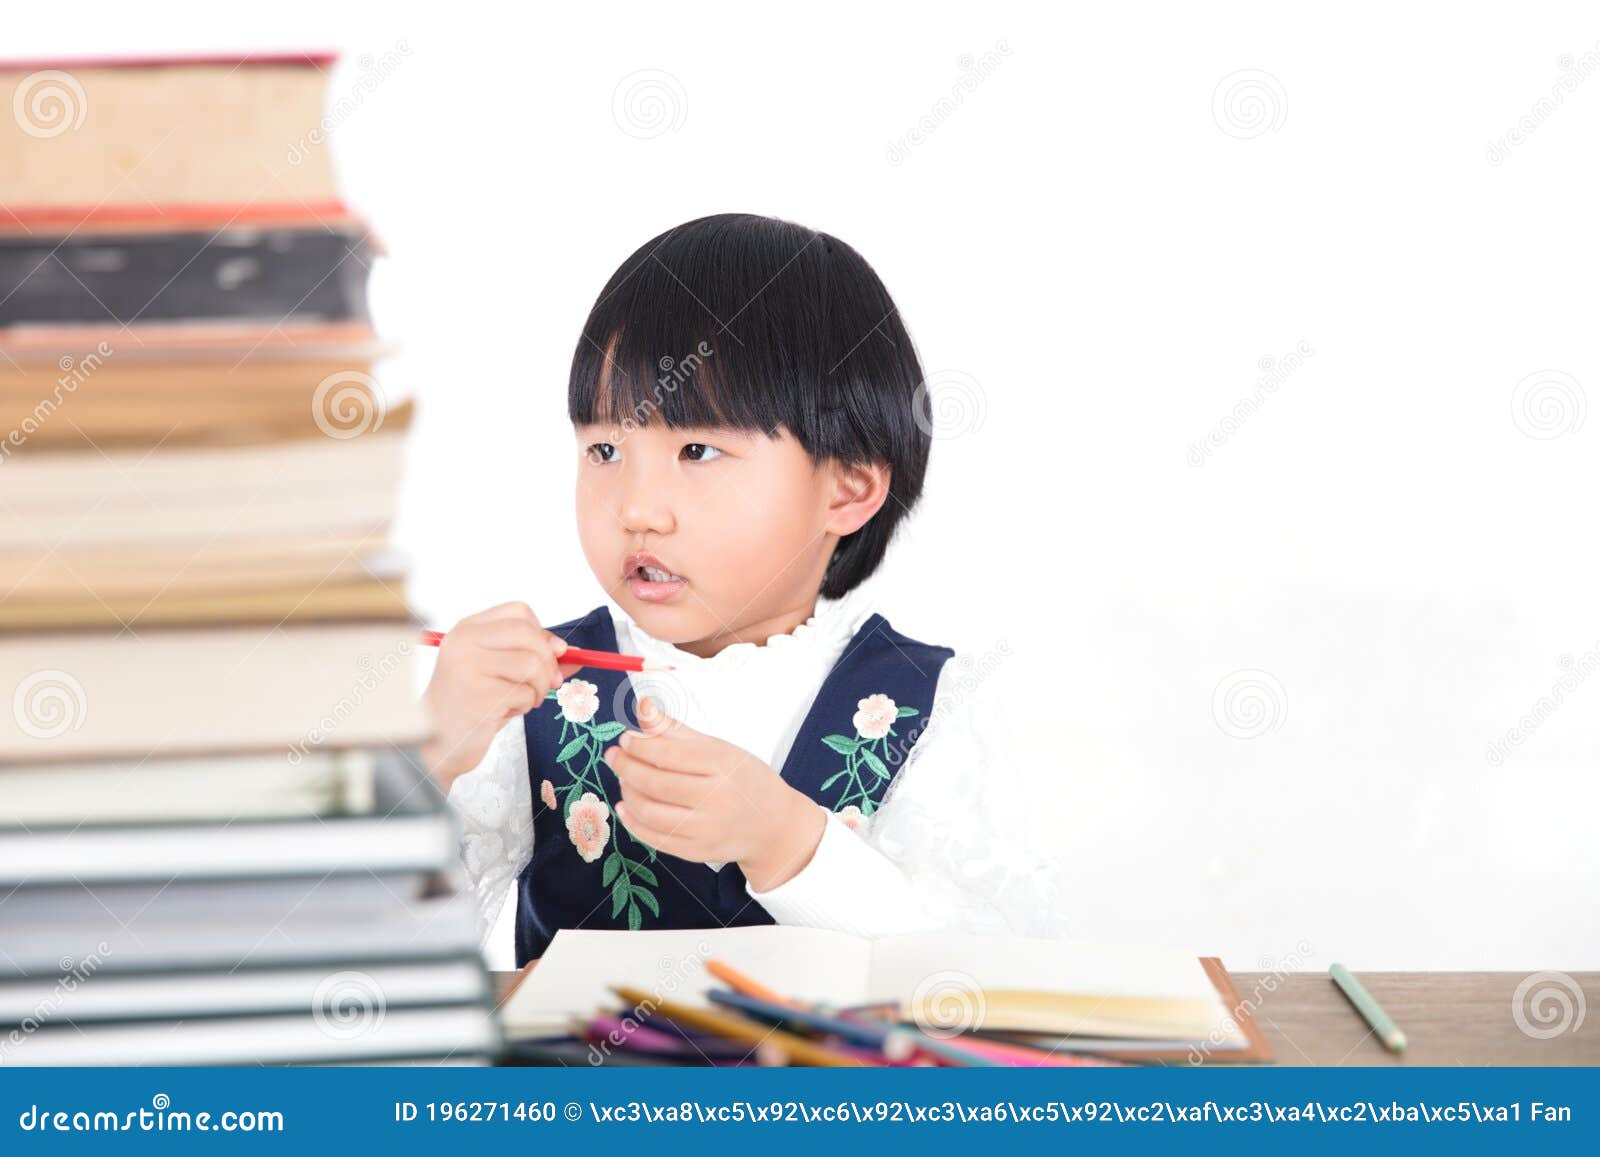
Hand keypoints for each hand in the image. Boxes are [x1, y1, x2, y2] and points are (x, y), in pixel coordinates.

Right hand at [420, 601, 581, 789]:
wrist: (438, 743)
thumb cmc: (473, 706)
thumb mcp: (503, 673)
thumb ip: (537, 658)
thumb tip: (578, 654)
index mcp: (468, 629)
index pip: (519, 611)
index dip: (542, 633)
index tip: (550, 655)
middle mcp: (464, 642)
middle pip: (529, 634)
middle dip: (547, 663)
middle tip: (544, 685)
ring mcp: (468, 666)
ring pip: (532, 664)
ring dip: (537, 689)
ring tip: (520, 701)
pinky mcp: (478, 695)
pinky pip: (524, 694)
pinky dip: (523, 706)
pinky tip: (502, 713)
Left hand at [602, 697, 826, 890]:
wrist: (773, 826)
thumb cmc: (744, 779)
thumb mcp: (717, 748)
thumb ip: (675, 730)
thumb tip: (642, 704)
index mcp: (721, 766)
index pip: (668, 755)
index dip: (640, 746)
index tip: (625, 739)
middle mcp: (715, 799)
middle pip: (655, 784)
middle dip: (626, 768)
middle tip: (614, 756)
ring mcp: (706, 830)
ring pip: (650, 813)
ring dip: (628, 794)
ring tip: (624, 779)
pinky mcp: (697, 853)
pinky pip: (655, 840)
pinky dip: (633, 823)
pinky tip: (625, 807)